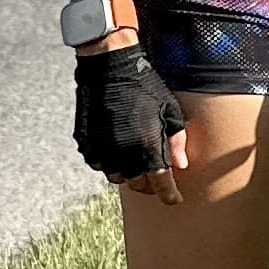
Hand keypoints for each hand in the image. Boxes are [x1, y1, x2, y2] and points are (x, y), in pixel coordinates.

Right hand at [74, 39, 188, 196]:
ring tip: (136, 161)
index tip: (174, 200)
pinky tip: (117, 150)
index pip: (160, 183)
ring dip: (129, 174)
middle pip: (138, 184)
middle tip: (156, 175)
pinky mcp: (87, 144)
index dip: (168, 195)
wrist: (109, 68)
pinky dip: (110, 163)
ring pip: (118, 177)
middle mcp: (123, 153)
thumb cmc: (145, 86)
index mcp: (147, 145)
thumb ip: (176, 140)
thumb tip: (181, 165)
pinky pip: (100, 164)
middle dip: (150, 184)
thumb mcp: (170, 110)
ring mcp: (102, 149)